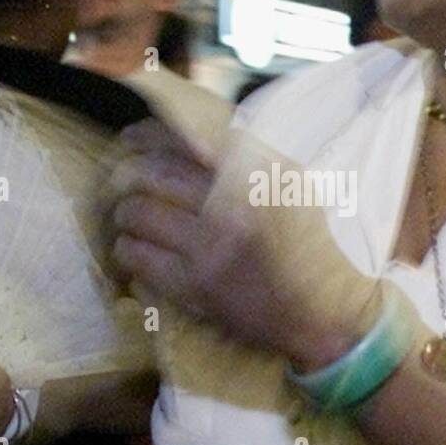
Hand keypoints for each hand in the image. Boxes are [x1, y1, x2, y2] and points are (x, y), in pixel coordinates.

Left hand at [109, 120, 378, 369]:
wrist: (324, 310)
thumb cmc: (310, 244)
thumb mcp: (291, 185)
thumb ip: (246, 156)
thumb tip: (189, 134)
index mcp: (257, 171)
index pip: (185, 137)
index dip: (146, 135)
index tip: (130, 139)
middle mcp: (232, 202)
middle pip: (153, 173)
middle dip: (128, 175)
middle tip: (121, 181)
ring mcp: (212, 245)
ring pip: (140, 213)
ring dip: (125, 213)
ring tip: (127, 216)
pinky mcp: (197, 284)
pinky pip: (140, 257)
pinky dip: (128, 249)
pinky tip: (132, 249)